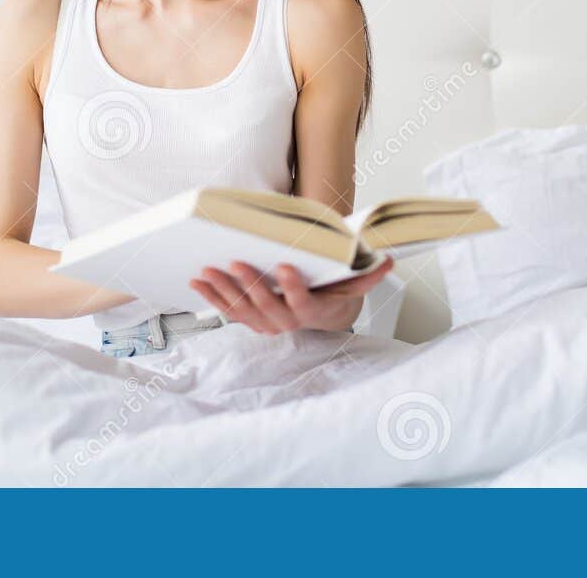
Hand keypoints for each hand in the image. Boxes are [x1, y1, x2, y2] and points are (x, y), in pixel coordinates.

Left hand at [189, 255, 394, 334]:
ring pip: (242, 310)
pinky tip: (197, 283)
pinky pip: (227, 310)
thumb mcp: (352, 283)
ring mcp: (265, 323)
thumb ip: (368, 274)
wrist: (320, 313)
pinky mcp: (249, 320)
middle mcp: (287, 322)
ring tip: (209, 271)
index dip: (293, 287)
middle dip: (249, 285)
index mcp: (311, 311)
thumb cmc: (332, 292)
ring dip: (224, 291)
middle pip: (266, 306)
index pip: (303, 301)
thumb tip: (389, 262)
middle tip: (236, 262)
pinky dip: (211, 297)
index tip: (284, 267)